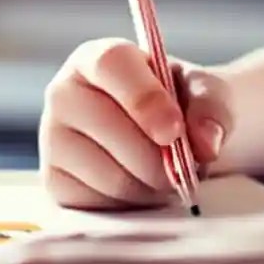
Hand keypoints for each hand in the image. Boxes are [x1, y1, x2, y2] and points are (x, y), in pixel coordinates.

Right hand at [41, 38, 229, 209]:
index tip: (175, 132)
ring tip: (161, 174)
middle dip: (160, 159)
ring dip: (152, 186)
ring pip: (111, 176)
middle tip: (184, 165)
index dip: (145, 99)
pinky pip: (101, 204)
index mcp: (95, 59)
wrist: (160, 136)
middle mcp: (63, 92)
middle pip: (111, 129)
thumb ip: (212, 108)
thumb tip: (204, 145)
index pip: (110, 65)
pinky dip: (133, 205)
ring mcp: (51, 138)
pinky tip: (139, 187)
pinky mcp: (53, 179)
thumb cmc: (177, 105)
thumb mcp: (205, 93)